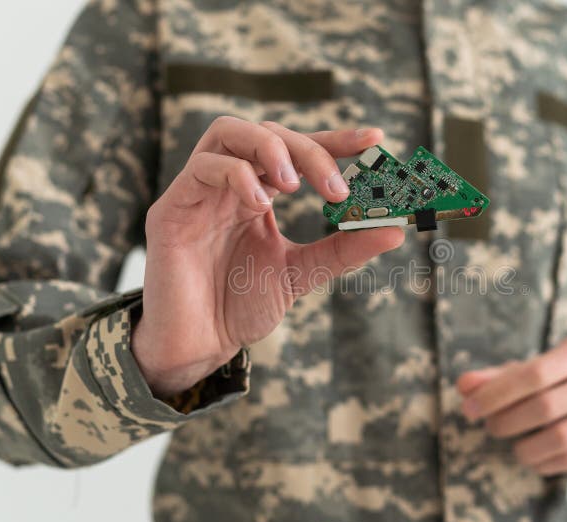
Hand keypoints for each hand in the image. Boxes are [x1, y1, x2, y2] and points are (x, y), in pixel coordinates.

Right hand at [132, 118, 404, 397]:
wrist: (200, 345)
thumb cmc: (242, 307)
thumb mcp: (303, 273)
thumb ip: (342, 249)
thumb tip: (394, 230)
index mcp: (261, 195)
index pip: (298, 150)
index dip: (335, 140)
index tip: (374, 140)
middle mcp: (231, 184)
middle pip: (268, 133)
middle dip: (309, 151)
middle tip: (338, 188)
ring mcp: (200, 191)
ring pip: (228, 132)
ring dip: (270, 148)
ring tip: (297, 185)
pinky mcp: (172, 207)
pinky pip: (202, 168)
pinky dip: (237, 176)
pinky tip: (260, 204)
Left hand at [456, 336, 566, 475]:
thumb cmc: (550, 380)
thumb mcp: (522, 373)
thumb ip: (491, 379)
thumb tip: (464, 385)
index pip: (535, 373)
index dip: (497, 394)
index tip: (469, 409)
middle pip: (547, 405)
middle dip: (508, 420)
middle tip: (489, 426)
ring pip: (561, 436)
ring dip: (525, 447)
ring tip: (511, 444)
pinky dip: (544, 462)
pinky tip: (531, 457)